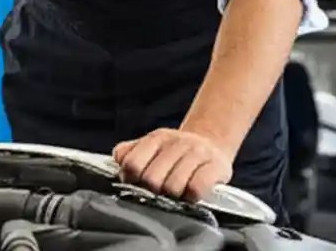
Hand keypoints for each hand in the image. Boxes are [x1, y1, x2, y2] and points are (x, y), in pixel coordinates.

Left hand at [112, 128, 232, 202]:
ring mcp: (197, 153)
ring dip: (172, 196)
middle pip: (151, 179)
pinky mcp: (216, 166)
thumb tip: (118, 161)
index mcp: (156, 138)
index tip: (136, 183)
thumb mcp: (151, 146)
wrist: (211, 142)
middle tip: (159, 191)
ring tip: (176, 193)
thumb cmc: (177, 151)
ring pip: (173, 186)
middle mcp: (176, 143)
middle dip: (153, 190)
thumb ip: (130, 152)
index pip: (132, 163)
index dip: (131, 178)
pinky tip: (190, 194)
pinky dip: (191, 197)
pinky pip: (196, 189)